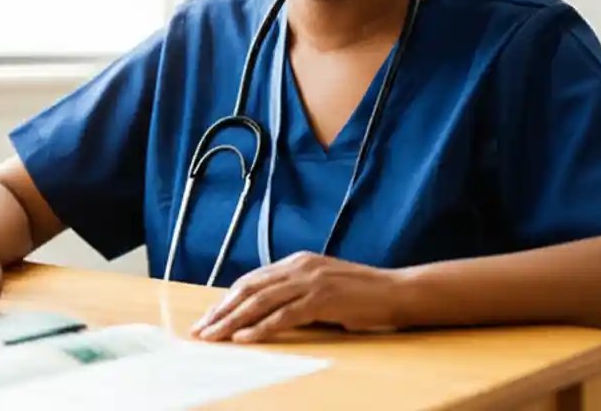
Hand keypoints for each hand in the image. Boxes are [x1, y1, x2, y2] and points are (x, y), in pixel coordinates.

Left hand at [190, 251, 406, 342]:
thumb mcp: (321, 286)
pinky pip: (285, 315)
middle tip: (202, 330)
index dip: (226, 300)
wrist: (398, 292)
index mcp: (296, 262)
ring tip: (215, 336)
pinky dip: (262, 327)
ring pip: (261, 301)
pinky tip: (246, 338)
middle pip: (249, 289)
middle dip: (222, 311)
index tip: (208, 317)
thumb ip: (295, 292)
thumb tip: (262, 312)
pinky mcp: (323, 299)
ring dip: (234, 321)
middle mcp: (299, 267)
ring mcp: (311, 281)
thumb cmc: (361, 295)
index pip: (251, 281)